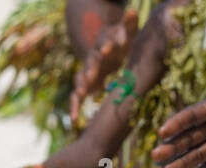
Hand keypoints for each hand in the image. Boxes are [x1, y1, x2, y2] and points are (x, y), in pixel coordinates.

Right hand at [71, 8, 139, 124]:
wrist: (108, 51)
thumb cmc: (121, 42)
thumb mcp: (127, 31)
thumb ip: (129, 23)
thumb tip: (132, 11)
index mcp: (104, 44)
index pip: (105, 43)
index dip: (107, 46)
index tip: (109, 49)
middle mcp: (93, 57)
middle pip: (90, 62)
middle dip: (91, 68)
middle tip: (92, 75)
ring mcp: (86, 72)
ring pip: (80, 79)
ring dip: (81, 87)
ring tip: (82, 95)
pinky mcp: (84, 85)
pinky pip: (76, 96)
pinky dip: (74, 107)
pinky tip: (73, 119)